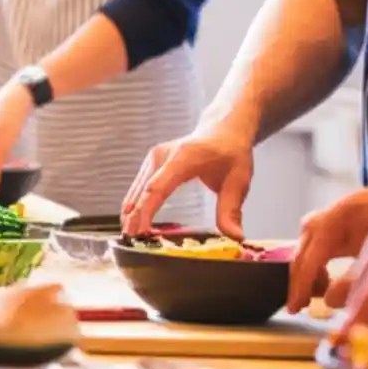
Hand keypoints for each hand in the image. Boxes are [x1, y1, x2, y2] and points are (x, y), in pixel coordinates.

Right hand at [121, 126, 254, 238]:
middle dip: (134, 216)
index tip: (143, 231)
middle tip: (130, 239)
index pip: (157, 187)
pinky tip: (132, 219)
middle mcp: (164, 155)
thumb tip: (235, 237)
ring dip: (131, 211)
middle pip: (142, 190)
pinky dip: (135, 203)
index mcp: (184, 157)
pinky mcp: (152, 162)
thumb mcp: (238, 180)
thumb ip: (232, 209)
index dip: (147, 210)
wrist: (224, 129)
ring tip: (128, 234)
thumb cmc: (231, 152)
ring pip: (137, 188)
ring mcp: (155, 157)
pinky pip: (139, 185)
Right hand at [287, 188, 367, 312]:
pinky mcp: (352, 220)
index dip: (302, 284)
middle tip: (301, 306)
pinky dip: (322, 260)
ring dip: (310, 267)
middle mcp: (339, 209)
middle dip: (302, 278)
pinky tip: (333, 278)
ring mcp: (344, 211)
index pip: (312, 253)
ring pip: (310, 241)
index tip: (296, 309)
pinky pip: (325, 241)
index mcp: (345, 214)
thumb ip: (358, 281)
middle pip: (304, 246)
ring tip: (321, 291)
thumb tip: (329, 302)